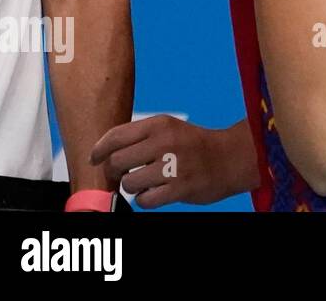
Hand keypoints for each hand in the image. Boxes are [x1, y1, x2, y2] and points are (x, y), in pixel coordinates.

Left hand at [90, 116, 258, 208]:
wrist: (231, 158)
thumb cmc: (194, 145)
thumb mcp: (170, 128)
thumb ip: (140, 136)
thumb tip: (104, 152)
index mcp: (160, 124)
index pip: (115, 136)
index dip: (99, 150)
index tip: (95, 158)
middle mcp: (165, 142)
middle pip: (117, 162)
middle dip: (116, 172)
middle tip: (125, 174)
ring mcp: (173, 166)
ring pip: (128, 184)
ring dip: (133, 187)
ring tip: (147, 182)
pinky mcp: (179, 188)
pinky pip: (145, 201)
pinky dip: (146, 200)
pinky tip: (157, 192)